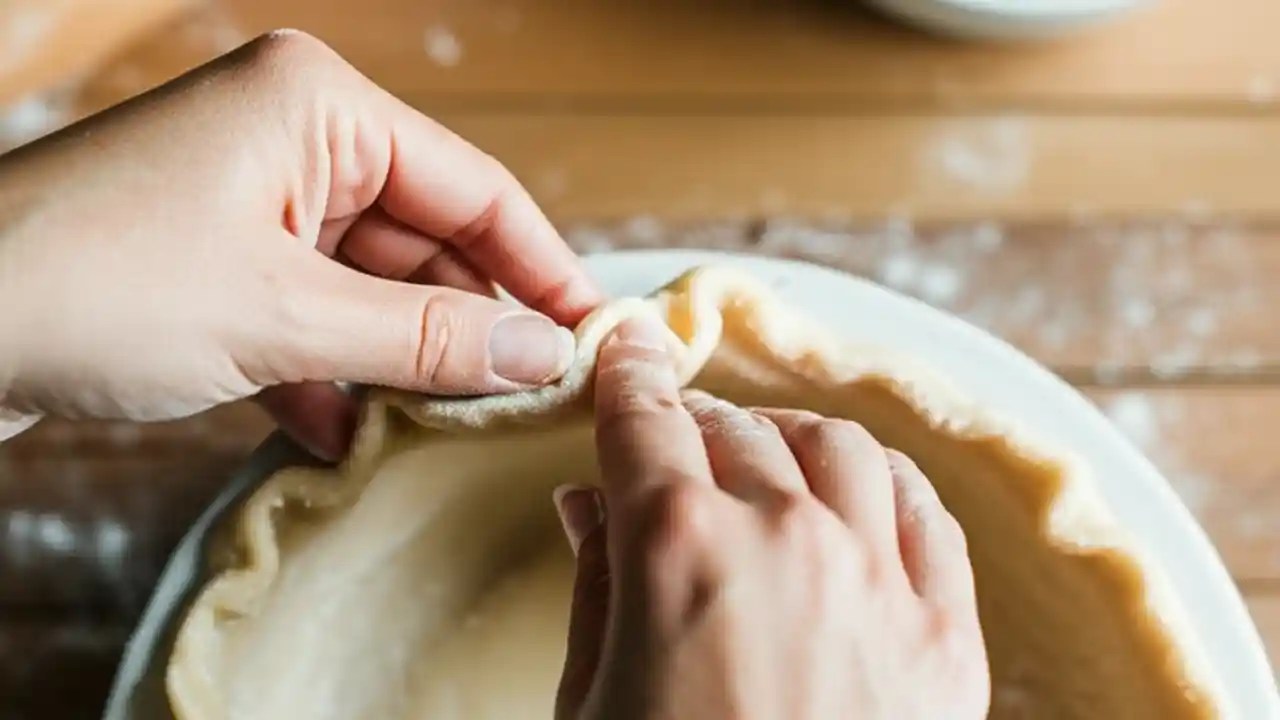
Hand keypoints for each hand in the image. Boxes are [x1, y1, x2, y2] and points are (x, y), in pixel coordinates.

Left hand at [0, 30, 600, 457]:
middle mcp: (293, 138)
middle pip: (425, 239)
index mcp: (321, 107)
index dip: (542, 268)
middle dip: (464, 326)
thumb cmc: (89, 285)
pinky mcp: (216, 259)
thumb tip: (544, 354)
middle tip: (518, 402)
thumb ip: (427, 337)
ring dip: (394, 361)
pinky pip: (309, 312)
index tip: (592, 339)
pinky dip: (328, 372)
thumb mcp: (285, 317)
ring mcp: (251, 199)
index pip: (475, 188)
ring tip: (432, 425)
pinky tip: (336, 431)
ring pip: (368, 286)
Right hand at [552, 318, 990, 719]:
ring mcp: (879, 583)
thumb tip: (587, 502)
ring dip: (790, 436)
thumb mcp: (589, 703)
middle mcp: (786, 539)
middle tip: (676, 438)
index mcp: (678, 547)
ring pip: (838, 448)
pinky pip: (924, 514)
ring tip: (763, 452)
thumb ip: (595, 583)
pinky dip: (882, 483)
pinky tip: (856, 491)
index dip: (630, 373)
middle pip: (737, 429)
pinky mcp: (948, 637)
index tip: (628, 346)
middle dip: (697, 422)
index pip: (646, 419)